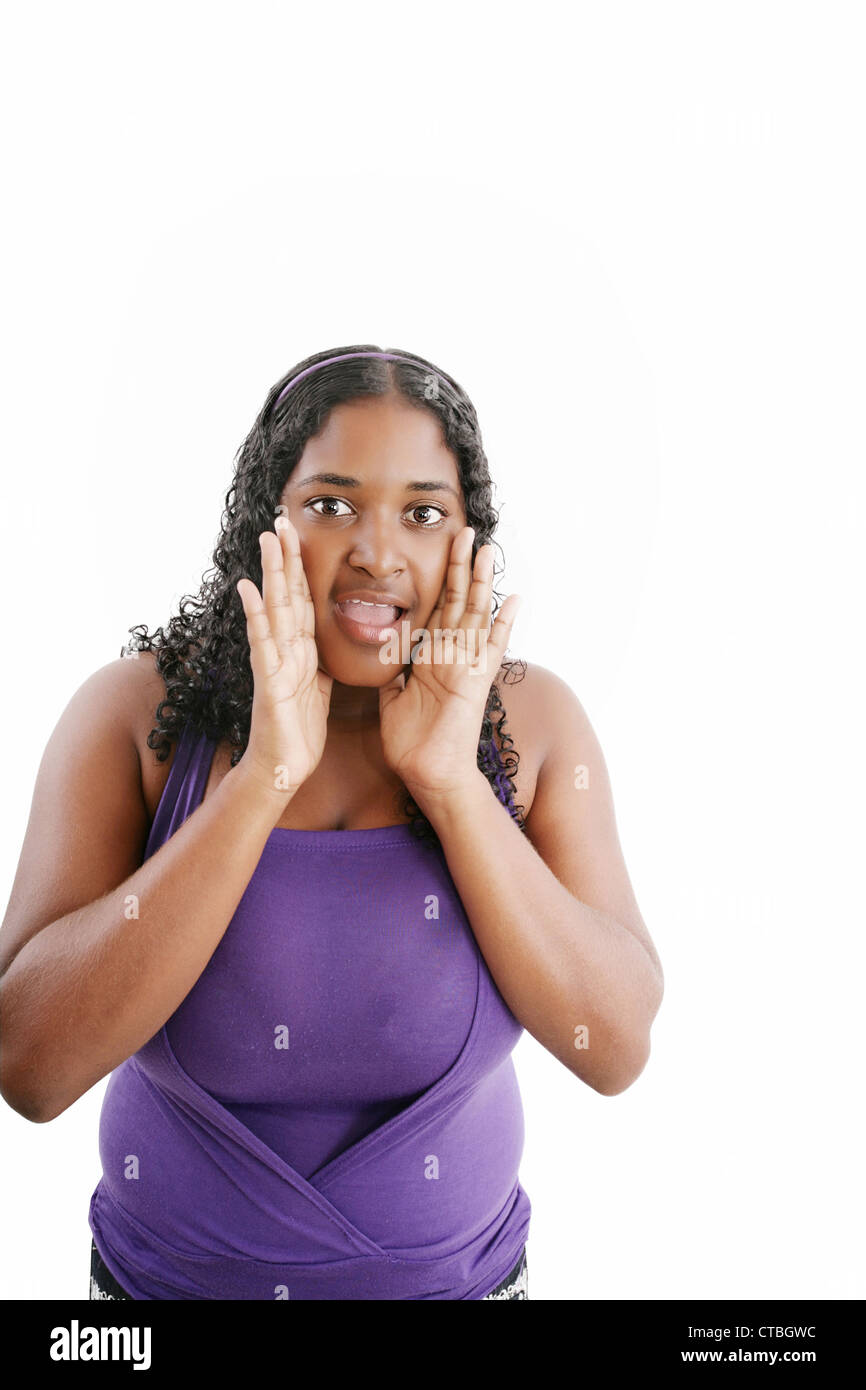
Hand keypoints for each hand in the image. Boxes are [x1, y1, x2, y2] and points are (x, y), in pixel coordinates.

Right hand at [235, 518, 332, 799]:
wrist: (284, 769)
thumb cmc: (299, 732)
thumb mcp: (320, 689)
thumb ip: (322, 662)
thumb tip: (331, 642)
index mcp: (301, 651)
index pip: (302, 600)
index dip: (301, 567)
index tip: (299, 534)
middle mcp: (285, 650)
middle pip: (286, 595)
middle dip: (285, 557)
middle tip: (280, 518)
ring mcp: (274, 663)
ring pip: (273, 610)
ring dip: (270, 573)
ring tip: (266, 540)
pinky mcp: (268, 682)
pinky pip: (262, 644)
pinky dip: (255, 615)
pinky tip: (246, 589)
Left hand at [378, 526, 520, 804]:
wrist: (425, 771)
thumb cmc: (410, 739)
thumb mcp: (392, 693)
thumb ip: (393, 664)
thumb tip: (383, 643)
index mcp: (431, 656)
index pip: (437, 607)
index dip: (439, 577)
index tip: (441, 547)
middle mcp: (451, 655)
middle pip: (458, 601)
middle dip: (461, 566)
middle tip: (465, 530)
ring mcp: (466, 666)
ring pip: (476, 615)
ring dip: (481, 582)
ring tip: (486, 550)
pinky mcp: (475, 681)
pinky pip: (492, 649)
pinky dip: (504, 624)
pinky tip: (514, 599)